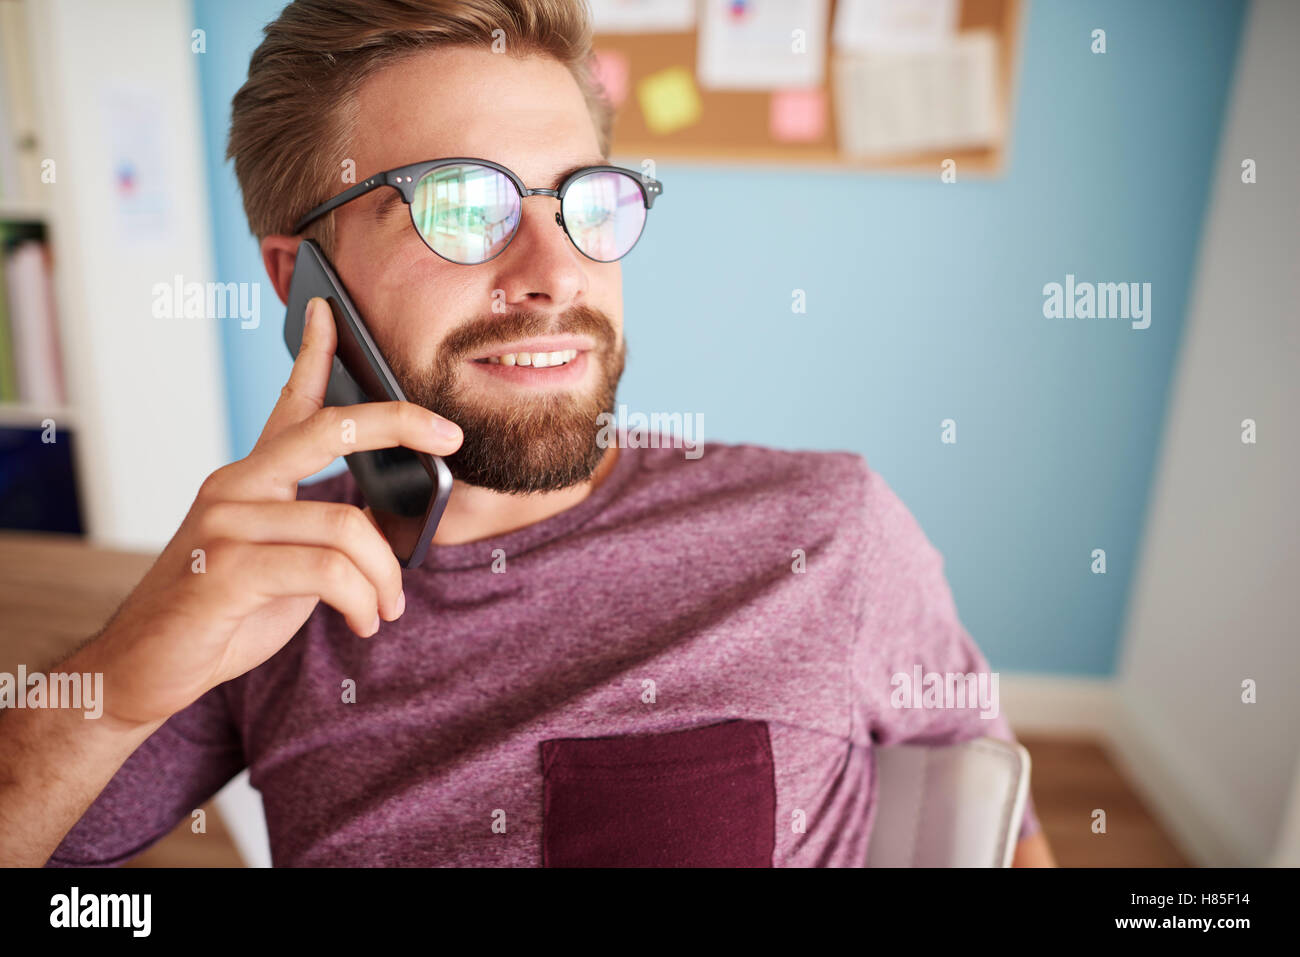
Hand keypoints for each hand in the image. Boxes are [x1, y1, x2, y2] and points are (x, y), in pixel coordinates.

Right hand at [83, 297, 461, 728]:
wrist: (142, 668)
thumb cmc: (219, 613)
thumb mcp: (279, 561)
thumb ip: (319, 531)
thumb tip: (383, 520)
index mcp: (250, 480)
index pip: (289, 406)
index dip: (313, 354)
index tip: (329, 310)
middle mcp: (234, 487)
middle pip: (330, 430)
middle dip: (399, 423)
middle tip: (449, 440)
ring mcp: (227, 525)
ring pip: (346, 526)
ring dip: (384, 576)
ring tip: (387, 608)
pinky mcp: (226, 571)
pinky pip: (326, 571)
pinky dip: (361, 601)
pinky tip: (364, 623)